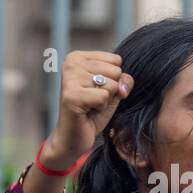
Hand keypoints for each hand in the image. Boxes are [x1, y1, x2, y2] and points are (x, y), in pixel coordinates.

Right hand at [42, 51, 133, 166]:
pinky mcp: (71, 95)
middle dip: (110, 90)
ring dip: (105, 100)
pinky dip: (100, 108)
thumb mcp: (112, 90)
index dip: (113, 79)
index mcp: (78, 57)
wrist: (74, 136)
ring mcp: (69, 78)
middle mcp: (70, 63)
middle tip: (92, 100)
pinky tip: (86, 111)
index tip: (96, 90)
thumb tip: (122, 87)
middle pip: (115, 71)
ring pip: (111, 84)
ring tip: (89, 105)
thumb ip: (123, 80)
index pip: (116, 60)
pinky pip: (104, 97)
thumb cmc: (92, 111)